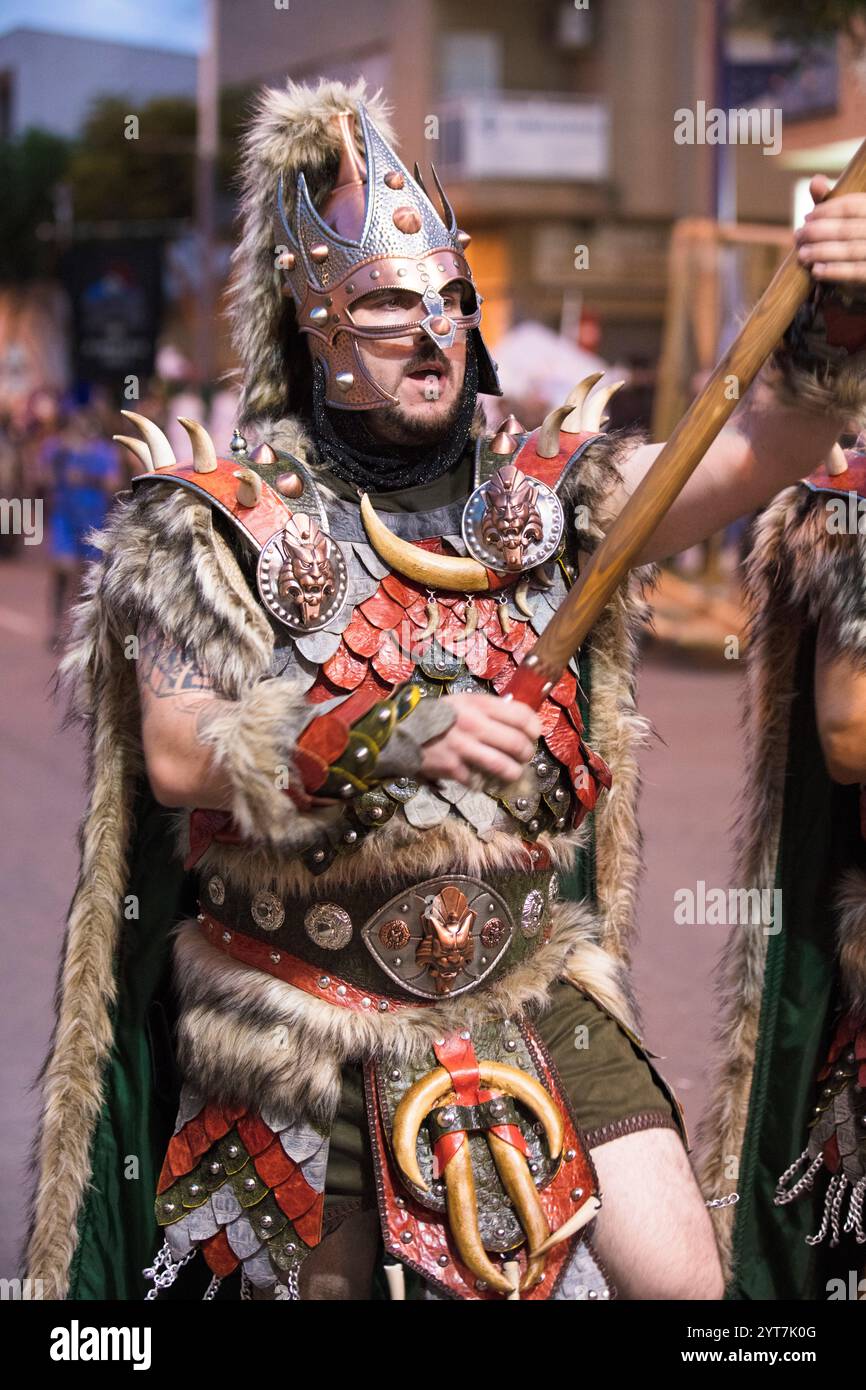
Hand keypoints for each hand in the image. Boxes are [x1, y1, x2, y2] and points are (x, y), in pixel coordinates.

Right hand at [418, 692, 541, 786]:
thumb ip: (488, 710)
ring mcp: (463, 748)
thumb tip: (517, 722)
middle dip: (527, 754)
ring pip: (504, 767)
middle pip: (517, 744)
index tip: (533, 735)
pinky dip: (483, 783)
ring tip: (512, 772)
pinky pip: (479, 781)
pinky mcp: (452, 768)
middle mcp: (474, 725)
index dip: (534, 728)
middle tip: (524, 757)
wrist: (400, 731)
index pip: (521, 716)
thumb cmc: (436, 716)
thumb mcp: (462, 702)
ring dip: (513, 772)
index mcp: (478, 704)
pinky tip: (481, 779)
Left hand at [796, 174, 865, 287]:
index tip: (807, 217)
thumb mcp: (847, 218)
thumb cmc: (857, 236)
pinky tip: (816, 271)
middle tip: (798, 236)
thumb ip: (831, 203)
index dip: (826, 211)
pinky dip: (834, 271)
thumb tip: (815, 181)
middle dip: (818, 232)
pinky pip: (855, 272)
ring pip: (849, 250)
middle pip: (847, 229)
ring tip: (802, 254)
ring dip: (821, 252)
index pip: (851, 206)